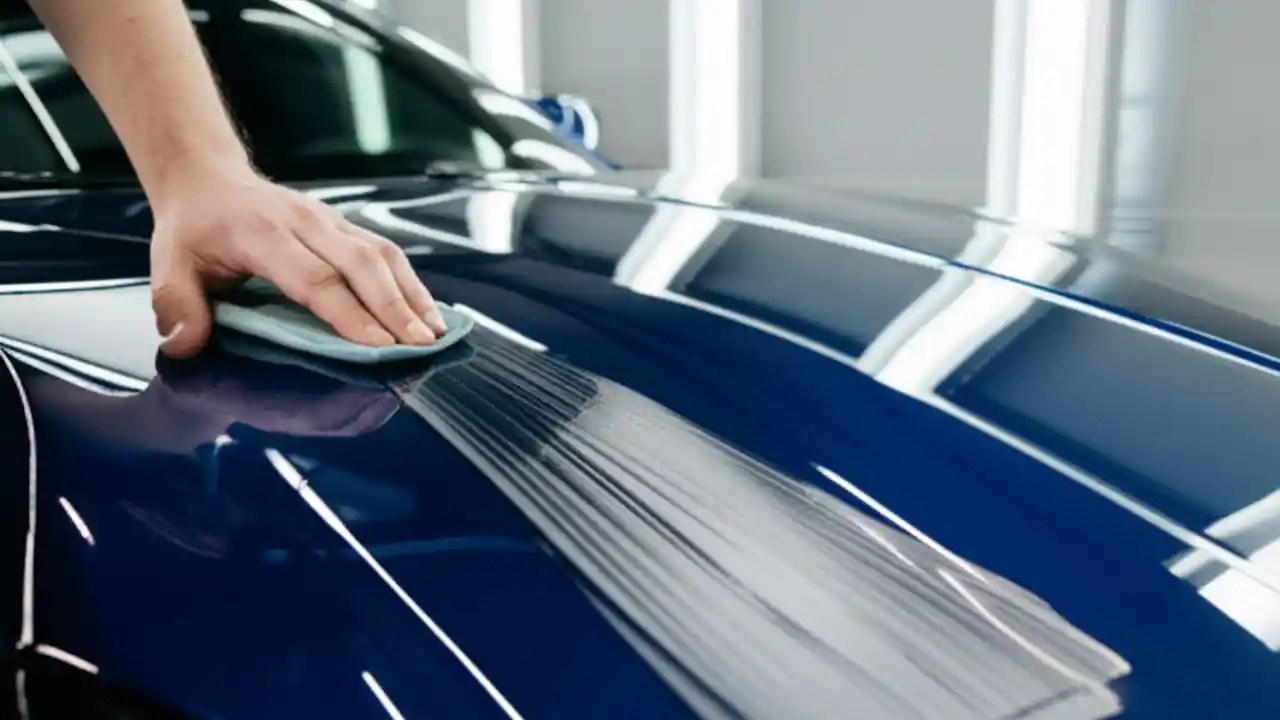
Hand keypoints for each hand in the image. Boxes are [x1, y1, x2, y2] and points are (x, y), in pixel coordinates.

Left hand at [149, 166, 446, 357]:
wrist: (209, 178)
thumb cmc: (192, 230)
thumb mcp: (167, 264)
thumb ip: (175, 304)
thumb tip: (184, 342)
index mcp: (264, 234)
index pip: (315, 277)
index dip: (349, 313)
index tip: (378, 346)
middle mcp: (306, 222)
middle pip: (363, 263)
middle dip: (395, 306)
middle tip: (420, 345)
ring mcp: (331, 221)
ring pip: (383, 253)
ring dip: (412, 294)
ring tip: (434, 332)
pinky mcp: (346, 226)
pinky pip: (386, 251)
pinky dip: (410, 283)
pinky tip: (426, 311)